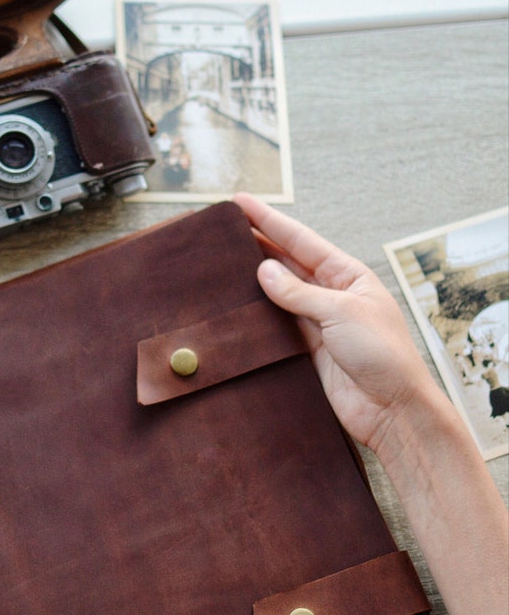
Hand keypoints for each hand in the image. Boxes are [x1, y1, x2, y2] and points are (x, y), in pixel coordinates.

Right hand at [234, 193, 441, 457]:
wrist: (392, 410)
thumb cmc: (383, 355)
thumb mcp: (342, 312)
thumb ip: (300, 293)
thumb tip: (264, 271)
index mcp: (350, 276)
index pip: (302, 242)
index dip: (270, 221)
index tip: (240, 204)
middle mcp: (333, 296)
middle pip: (288, 265)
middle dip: (258, 246)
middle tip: (223, 230)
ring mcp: (319, 325)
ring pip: (279, 297)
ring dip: (253, 283)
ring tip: (221, 265)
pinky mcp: (307, 353)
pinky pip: (276, 329)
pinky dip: (257, 319)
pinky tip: (236, 309)